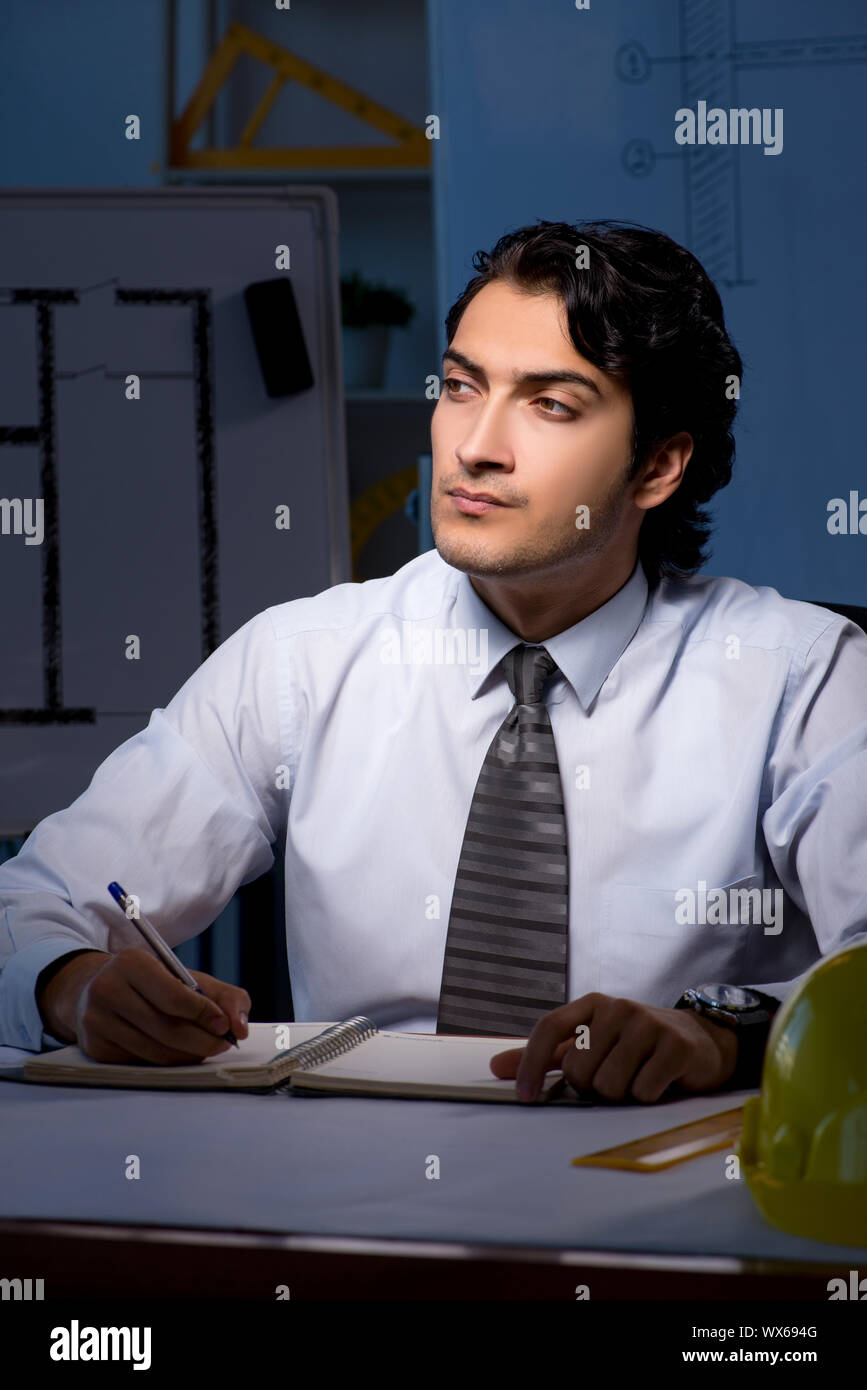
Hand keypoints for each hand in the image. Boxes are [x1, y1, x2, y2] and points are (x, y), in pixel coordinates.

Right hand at [40, 946, 250, 1064]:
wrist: (98, 988)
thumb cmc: (152, 983)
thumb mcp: (186, 976)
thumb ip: (224, 996)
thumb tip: (239, 1027)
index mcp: (132, 963)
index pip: (174, 996)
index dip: (204, 1014)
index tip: (225, 1026)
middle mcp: (108, 989)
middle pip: (167, 1028)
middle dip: (203, 1041)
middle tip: (223, 1043)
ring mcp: (97, 1020)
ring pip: (156, 1051)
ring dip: (188, 1055)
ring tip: (204, 1047)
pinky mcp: (95, 1047)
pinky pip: (142, 1062)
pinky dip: (167, 1061)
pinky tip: (178, 1052)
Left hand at [488, 993, 738, 1102]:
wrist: (699, 1041)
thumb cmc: (636, 1045)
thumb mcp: (591, 1042)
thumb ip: (546, 1054)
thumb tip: (496, 1066)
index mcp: (591, 1004)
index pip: (549, 1027)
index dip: (531, 1063)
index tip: (524, 1096)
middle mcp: (617, 1008)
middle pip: (578, 1070)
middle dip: (591, 1087)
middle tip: (613, 1077)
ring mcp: (648, 1024)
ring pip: (609, 1085)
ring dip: (620, 1095)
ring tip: (636, 1078)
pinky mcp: (676, 1046)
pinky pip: (642, 1092)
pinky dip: (646, 1097)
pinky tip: (658, 1082)